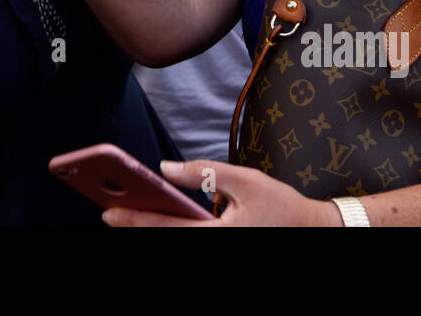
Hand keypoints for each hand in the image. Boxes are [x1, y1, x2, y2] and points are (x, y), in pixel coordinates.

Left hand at [102, 160, 342, 226]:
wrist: (311, 230)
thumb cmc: (282, 206)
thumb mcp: (246, 180)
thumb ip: (205, 172)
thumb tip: (165, 168)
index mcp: (219, 235)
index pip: (167, 226)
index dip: (136, 218)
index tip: (109, 211)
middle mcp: (216, 249)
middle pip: (166, 239)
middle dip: (137, 225)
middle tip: (108, 212)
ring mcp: (220, 252)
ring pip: (177, 243)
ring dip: (153, 229)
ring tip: (128, 213)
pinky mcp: (223, 249)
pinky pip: (190, 242)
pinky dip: (172, 231)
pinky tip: (158, 219)